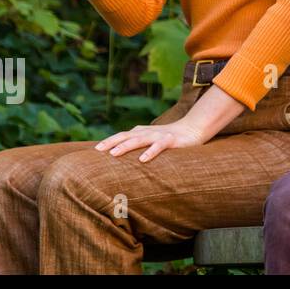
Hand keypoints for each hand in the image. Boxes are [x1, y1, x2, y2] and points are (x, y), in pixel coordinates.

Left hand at [95, 117, 209, 162]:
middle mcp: (148, 132)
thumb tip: (119, 156)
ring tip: (114, 153)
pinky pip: (159, 146)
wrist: (193, 129)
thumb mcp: (150, 140)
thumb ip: (137, 144)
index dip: (109, 141)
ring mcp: (159, 135)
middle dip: (112, 142)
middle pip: (127, 135)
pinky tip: (143, 159)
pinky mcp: (171, 140)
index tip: (95, 149)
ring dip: (126, 145)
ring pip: (140, 139)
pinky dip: (150, 152)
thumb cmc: (169, 138)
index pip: (122, 135)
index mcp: (141, 132)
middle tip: (99, 150)